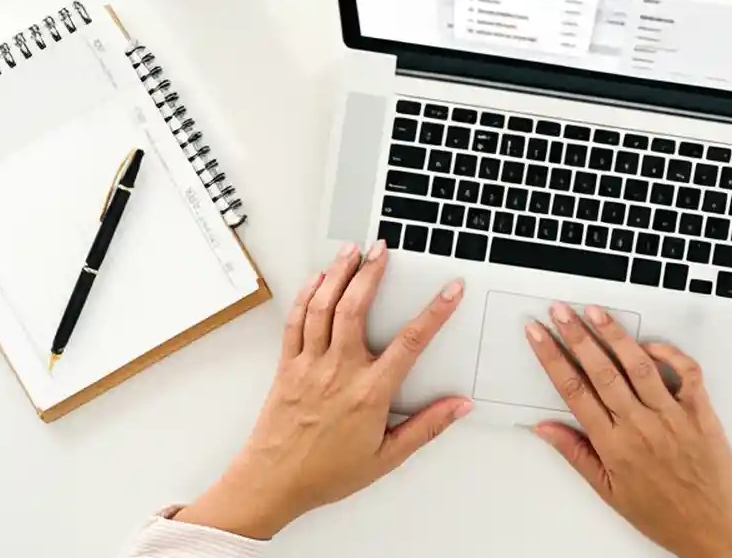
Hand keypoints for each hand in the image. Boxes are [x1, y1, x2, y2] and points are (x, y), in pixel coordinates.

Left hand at [175, 241, 471, 538]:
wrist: (272, 483)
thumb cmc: (326, 473)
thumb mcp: (387, 457)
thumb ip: (427, 427)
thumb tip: (458, 406)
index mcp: (370, 393)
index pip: (411, 342)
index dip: (436, 311)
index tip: (450, 290)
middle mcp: (339, 371)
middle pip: (357, 307)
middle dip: (372, 272)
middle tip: (383, 249)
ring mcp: (309, 365)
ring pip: (324, 307)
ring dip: (339, 274)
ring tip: (351, 251)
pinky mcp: (286, 366)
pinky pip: (296, 321)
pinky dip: (307, 295)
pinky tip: (317, 280)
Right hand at [526, 303, 731, 557]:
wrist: (714, 528)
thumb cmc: (664, 513)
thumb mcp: (609, 491)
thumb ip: (576, 454)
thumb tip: (545, 428)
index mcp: (613, 446)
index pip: (573, 391)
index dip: (551, 357)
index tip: (538, 335)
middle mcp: (640, 427)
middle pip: (600, 371)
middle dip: (576, 336)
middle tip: (560, 311)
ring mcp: (672, 417)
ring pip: (638, 366)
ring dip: (614, 335)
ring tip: (596, 312)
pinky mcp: (701, 413)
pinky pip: (686, 374)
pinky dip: (669, 354)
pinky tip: (650, 344)